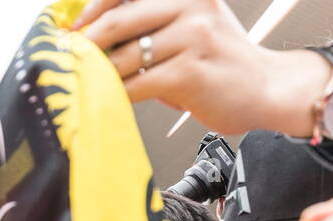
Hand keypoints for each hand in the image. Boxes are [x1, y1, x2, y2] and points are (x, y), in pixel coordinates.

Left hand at [73, 0, 332, 137]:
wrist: (268, 88)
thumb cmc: (219, 61)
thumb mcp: (188, 26)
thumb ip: (148, 24)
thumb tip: (91, 34)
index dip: (91, 9)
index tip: (69, 30)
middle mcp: (191, 5)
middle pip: (119, 18)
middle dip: (85, 43)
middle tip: (65, 61)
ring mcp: (193, 36)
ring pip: (126, 55)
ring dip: (97, 73)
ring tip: (82, 84)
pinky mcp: (191, 72)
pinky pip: (138, 83)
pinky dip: (116, 93)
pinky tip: (106, 100)